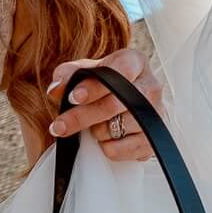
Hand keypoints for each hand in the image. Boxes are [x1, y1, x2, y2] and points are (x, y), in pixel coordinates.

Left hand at [44, 46, 162, 162]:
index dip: (95, 86)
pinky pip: (122, 150)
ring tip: (92, 126)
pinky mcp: (152, 141)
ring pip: (117, 129)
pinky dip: (106, 147)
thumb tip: (55, 89)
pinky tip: (104, 138)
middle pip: (115, 105)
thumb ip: (67, 74)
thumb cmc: (103, 83)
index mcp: (135, 62)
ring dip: (96, 131)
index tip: (73, 97)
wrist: (124, 102)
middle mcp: (151, 86)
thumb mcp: (85, 71)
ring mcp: (155, 115)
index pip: (118, 72)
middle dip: (82, 117)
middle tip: (59, 126)